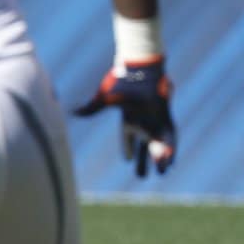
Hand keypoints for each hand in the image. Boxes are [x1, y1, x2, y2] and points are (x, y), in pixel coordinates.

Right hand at [73, 57, 175, 175]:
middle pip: (143, 145)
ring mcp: (155, 119)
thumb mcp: (106, 97)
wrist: (141, 67)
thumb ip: (92, 108)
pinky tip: (170, 161)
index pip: (127, 138)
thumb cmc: (123, 82)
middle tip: (141, 176)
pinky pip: (169, 137)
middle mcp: (143, 121)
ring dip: (159, 158)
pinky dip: (170, 149)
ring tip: (161, 173)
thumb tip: (73, 112)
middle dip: (143, 160)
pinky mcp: (166, 116)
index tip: (127, 159)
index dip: (127, 149)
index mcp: (128, 118)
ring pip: (158, 143)